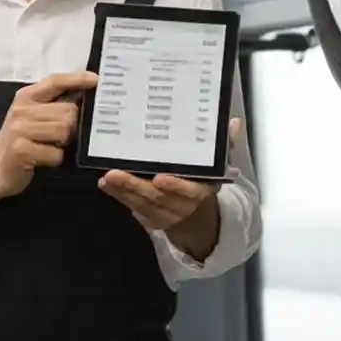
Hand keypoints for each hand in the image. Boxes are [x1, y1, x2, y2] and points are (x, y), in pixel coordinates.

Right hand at [0, 70, 98, 197]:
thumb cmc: (19, 140)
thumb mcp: (31, 115)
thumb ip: (53, 103)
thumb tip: (82, 92)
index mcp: (25, 97)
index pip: (55, 81)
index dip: (76, 79)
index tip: (95, 80)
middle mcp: (22, 110)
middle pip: (68, 110)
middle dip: (72, 126)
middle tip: (60, 137)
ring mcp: (19, 130)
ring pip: (64, 130)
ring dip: (64, 144)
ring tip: (51, 146)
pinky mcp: (21, 150)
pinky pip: (56, 154)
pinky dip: (55, 159)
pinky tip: (43, 159)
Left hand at [98, 118, 242, 232]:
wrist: (197, 213)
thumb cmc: (203, 178)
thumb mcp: (217, 162)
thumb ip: (224, 143)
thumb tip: (234, 123)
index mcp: (201, 190)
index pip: (189, 191)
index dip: (175, 186)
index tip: (159, 178)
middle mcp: (183, 205)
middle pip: (157, 198)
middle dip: (135, 187)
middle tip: (115, 174)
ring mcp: (164, 214)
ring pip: (141, 203)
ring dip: (122, 191)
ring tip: (107, 177)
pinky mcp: (149, 217)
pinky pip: (132, 207)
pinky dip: (118, 196)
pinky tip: (106, 184)